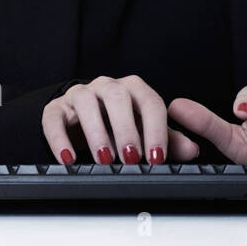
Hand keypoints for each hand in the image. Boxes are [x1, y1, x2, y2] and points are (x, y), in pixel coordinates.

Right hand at [42, 75, 200, 165]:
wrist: (83, 118)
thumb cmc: (120, 124)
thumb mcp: (145, 132)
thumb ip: (169, 140)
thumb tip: (192, 150)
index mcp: (134, 89)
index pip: (150, 102)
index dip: (155, 129)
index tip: (157, 157)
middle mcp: (108, 86)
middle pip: (118, 97)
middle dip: (126, 129)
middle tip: (131, 158)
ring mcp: (81, 94)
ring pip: (86, 103)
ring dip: (96, 132)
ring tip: (104, 159)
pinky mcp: (56, 109)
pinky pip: (54, 119)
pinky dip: (60, 139)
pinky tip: (68, 159)